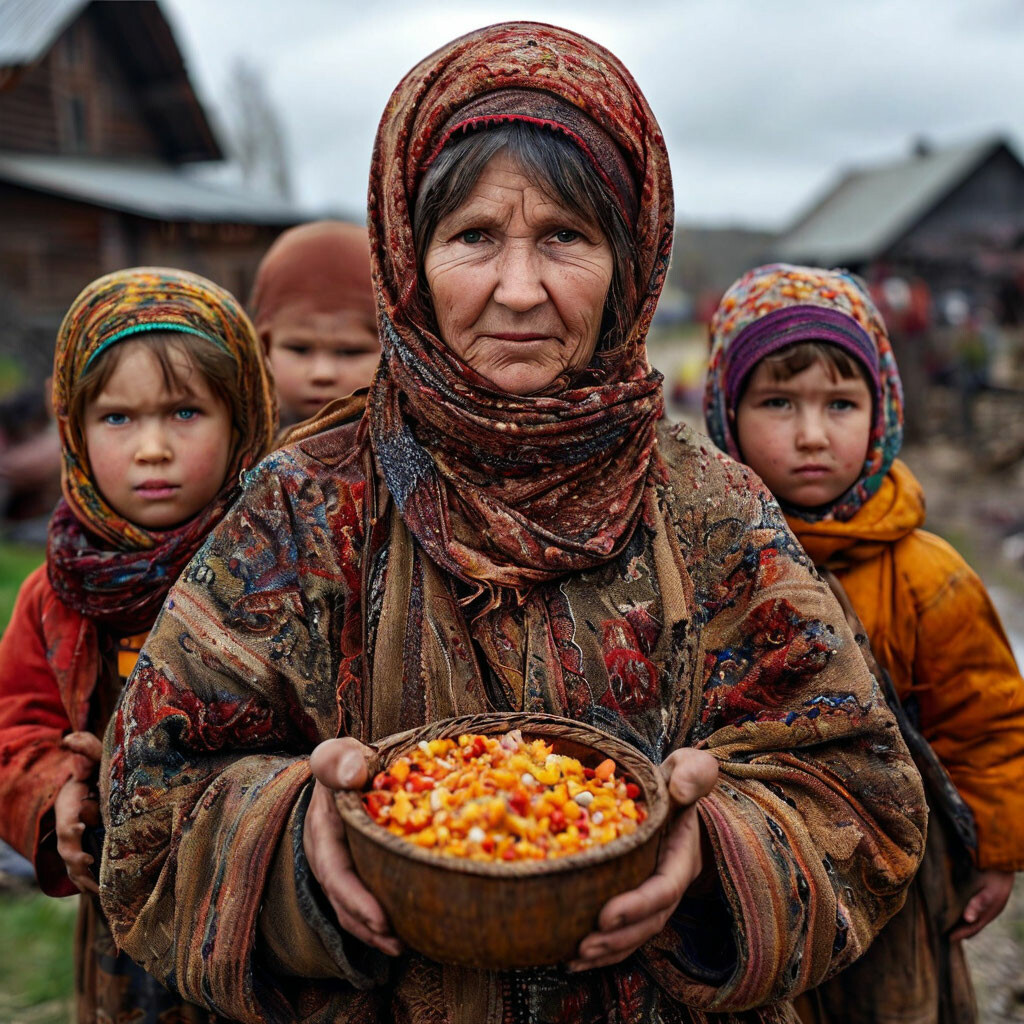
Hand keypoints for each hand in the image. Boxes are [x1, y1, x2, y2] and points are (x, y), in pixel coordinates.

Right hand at [54, 732, 102, 893]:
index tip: (79, 827)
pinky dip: (92, 887)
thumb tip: (68, 739)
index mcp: (70, 809)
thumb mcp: (92, 759)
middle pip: (68, 851)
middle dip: (77, 858)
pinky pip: (86, 877)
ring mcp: (77, 846)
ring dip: (86, 880)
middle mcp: (70, 831)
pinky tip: (108, 896)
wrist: (90, 791)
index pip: (66, 821)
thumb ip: (85, 748)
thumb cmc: (94, 774)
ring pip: (76, 870)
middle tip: (90, 861)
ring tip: (101, 889)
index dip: (71, 826)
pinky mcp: (87, 856)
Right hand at [304, 737, 401, 955]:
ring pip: (349, 908)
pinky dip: (378, 919)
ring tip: (403, 947)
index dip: (356, 899)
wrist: (342, 766)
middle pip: (342, 900)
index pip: (335, 872)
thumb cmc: (344, 761)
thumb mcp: (338, 754)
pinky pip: (361, 899)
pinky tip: (404, 929)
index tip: (382, 918)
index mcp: (323, 830)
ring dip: (373, 931)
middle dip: (368, 926)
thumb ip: (340, 759)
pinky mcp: (354, 869)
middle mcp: (326, 855)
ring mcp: (338, 865)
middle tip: (399, 943)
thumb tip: (354, 773)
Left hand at [568, 747, 718, 971]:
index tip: (605, 915)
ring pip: (635, 933)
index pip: (665, 889)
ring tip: (574, 957)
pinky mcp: (635, 895)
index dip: (637, 906)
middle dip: (618, 938)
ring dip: (607, 950)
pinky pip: (623, 930)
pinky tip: (572, 957)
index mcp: (682, 855)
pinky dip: (602, 947)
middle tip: (583, 944)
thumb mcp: (691, 767)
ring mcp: (654, 892)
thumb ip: (694, 773)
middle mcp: (670, 880)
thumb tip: (682, 790)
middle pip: (649, 921)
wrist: (674, 790)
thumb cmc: (679, 778)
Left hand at [949, 869, 1014, 940]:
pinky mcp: (986, 895)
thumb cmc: (995, 876)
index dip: (961, 934)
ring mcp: (989, 904)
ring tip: (948, 925)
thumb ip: (979, 904)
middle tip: (944, 935)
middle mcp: (990, 911)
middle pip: (973, 925)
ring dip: (962, 922)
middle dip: (960, 931)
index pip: (973, 928)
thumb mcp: (989, 891)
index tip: (948, 940)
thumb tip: (968, 920)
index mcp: (990, 912)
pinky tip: (957, 909)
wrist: (1003, 862)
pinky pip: (974, 908)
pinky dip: (965, 912)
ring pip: (974, 917)